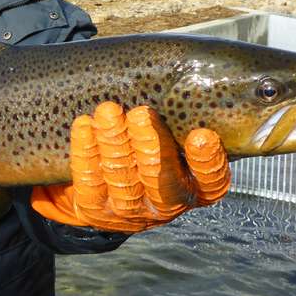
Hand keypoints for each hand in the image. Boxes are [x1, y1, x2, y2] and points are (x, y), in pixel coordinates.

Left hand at [31, 102, 229, 231]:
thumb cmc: (150, 151)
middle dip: (150, 145)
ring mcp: (130, 210)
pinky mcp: (97, 209)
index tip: (201, 134)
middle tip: (141, 114)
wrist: (106, 191)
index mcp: (195, 188)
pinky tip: (84, 125)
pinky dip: (86, 150)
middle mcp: (166, 204)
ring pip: (123, 178)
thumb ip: (179, 124)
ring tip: (107, 112)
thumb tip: (177, 85)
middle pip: (162, 179)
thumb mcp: (173, 141)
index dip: (206, 160)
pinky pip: (90, 179)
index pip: (210, 181)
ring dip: (114, 141)